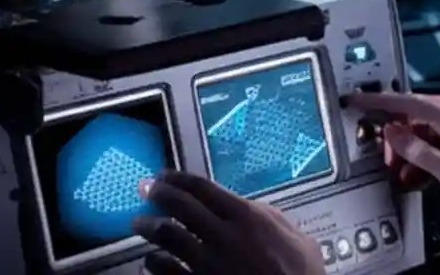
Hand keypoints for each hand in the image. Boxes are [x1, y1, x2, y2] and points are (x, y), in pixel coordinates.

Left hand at [133, 170, 324, 274]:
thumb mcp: (298, 238)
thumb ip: (270, 220)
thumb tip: (250, 208)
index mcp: (247, 217)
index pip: (203, 188)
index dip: (179, 178)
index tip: (164, 175)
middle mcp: (222, 235)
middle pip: (180, 206)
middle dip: (158, 194)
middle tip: (145, 189)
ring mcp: (206, 264)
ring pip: (166, 236)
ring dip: (148, 226)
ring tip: (140, 223)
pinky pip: (165, 271)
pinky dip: (154, 263)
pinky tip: (152, 261)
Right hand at [347, 92, 439, 212]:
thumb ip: (418, 152)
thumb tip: (392, 133)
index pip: (405, 101)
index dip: (377, 101)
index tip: (354, 100)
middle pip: (411, 110)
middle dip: (393, 133)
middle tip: (385, 158)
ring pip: (421, 122)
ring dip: (408, 144)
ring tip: (402, 169)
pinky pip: (434, 130)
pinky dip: (423, 147)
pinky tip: (419, 169)